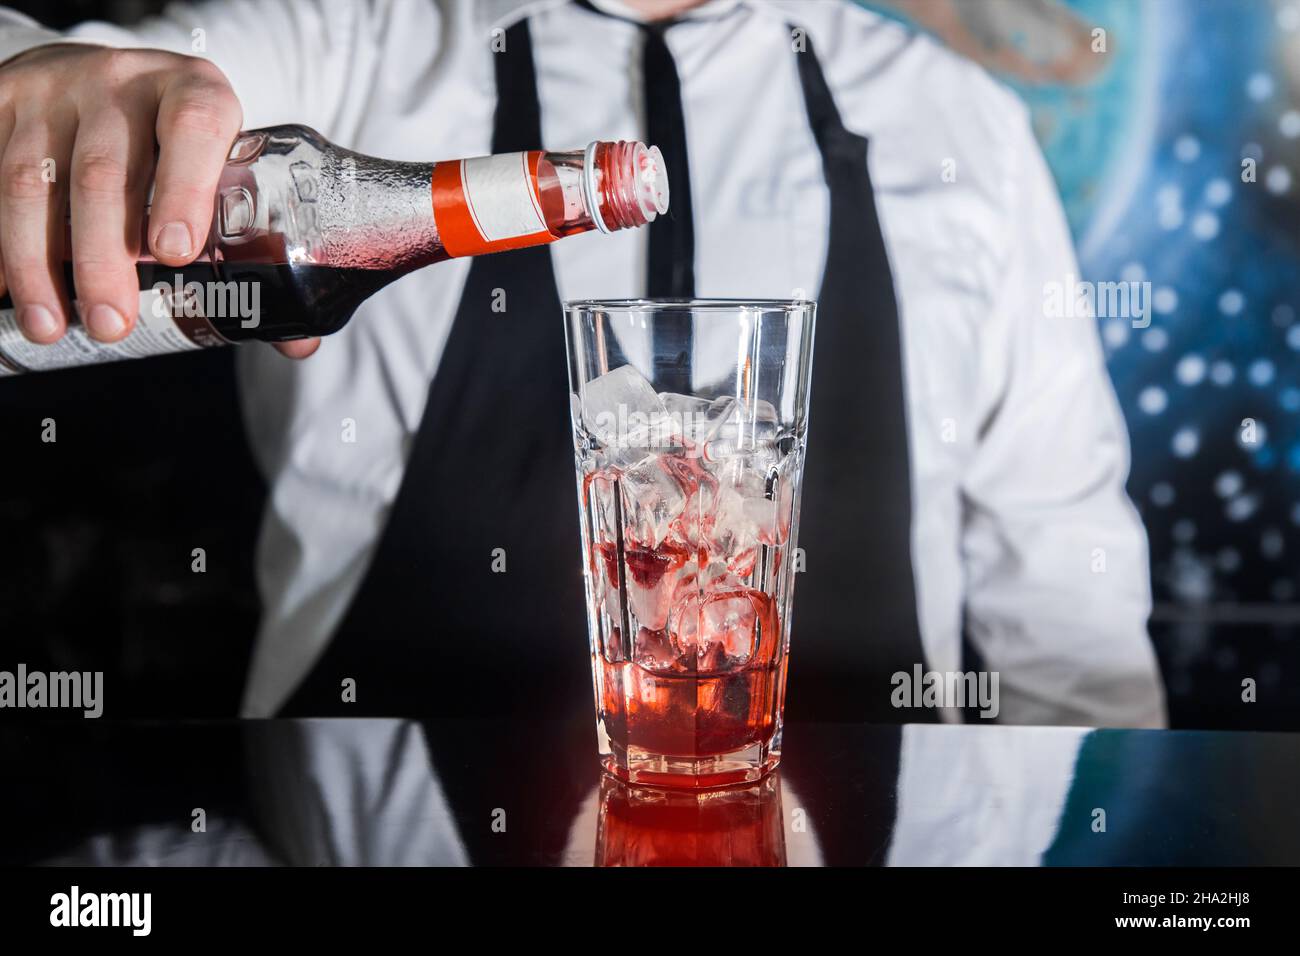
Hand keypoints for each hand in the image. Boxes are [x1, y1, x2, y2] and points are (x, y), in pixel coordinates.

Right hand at [0, 43, 317, 357]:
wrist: (105, 82)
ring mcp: (54, 92)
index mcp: (195, 93)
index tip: (176, 253)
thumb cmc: (178, 148)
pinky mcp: (2, 104)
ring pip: (33, 180)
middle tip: (113, 322)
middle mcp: (122, 82)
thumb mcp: (220, 170)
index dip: (186, 189)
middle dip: (103, 257)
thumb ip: (256, 251)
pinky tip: (3, 290)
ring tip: (52, 323)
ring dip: (37, 261)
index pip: (195, 127)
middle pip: (106, 172)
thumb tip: (296, 341)